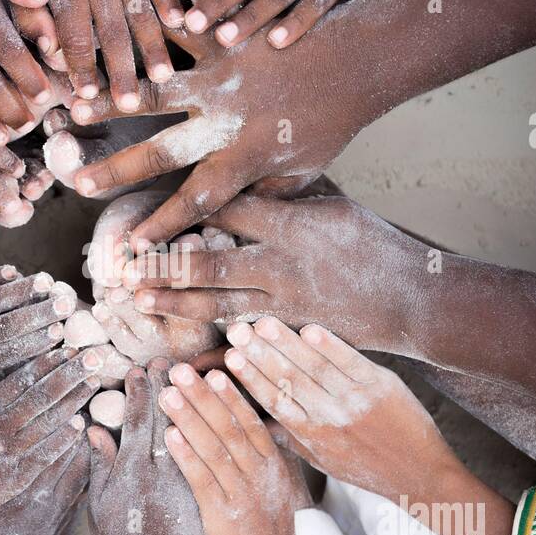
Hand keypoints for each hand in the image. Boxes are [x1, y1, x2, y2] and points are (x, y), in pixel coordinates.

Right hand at [0, 348, 99, 522]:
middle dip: (71, 373)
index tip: (68, 348)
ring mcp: (10, 451)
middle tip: (95, 357)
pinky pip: (46, 454)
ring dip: (75, 401)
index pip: (22, 378)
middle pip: (43, 394)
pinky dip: (64, 439)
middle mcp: (0, 426)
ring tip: (94, 384)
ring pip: (50, 421)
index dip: (48, 362)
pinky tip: (81, 426)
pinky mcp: (16, 476)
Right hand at [68, 21, 366, 248]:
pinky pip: (182, 31)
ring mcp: (224, 75)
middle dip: (118, 171)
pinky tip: (110, 30)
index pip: (198, 200)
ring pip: (160, 89)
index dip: (163, 225)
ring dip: (115, 97)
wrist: (362, 57)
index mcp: (248, 157)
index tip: (132, 247)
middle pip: (163, 151)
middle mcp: (228, 120)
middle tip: (77, 184)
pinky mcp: (228, 37)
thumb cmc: (336, 118)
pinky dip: (148, 29)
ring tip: (75, 102)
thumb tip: (234, 215)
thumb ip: (268, 192)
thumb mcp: (307, 167)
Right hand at [86, 362, 201, 534]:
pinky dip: (210, 438)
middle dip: (168, 389)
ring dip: (193, 407)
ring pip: (192, 438)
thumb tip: (92, 427)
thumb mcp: (97, 502)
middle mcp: (159, 476)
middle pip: (167, 422)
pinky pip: (207, 462)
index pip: (138, 422)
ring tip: (194, 380)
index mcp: (130, 473)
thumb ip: (99, 463)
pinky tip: (215, 418)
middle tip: (169, 362)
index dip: (139, 393)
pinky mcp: (200, 498)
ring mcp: (183, 487)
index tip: (140, 369)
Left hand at [126, 192, 414, 350]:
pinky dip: (214, 360)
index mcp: (291, 223)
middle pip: (209, 260)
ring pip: (218, 305)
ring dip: (174, 304)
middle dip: (162, 262)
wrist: (413, 299)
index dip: (181, 206)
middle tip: (121, 263)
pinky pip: (245, 348)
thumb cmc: (373, 244)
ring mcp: (285, 305)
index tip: (146, 204)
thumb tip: (249, 167)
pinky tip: (183, 367)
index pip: (225, 207)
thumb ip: (288, 192)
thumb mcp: (334, 204)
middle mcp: (283, 264)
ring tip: (136, 301)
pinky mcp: (290, 336)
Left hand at [160, 361, 322, 534]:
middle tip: (179, 368)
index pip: (252, 421)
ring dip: (188, 416)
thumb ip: (265, 463)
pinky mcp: (224, 514)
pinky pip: (202, 478)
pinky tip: (169, 435)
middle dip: (203, 395)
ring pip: (214, 446)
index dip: (231, 394)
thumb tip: (254, 433)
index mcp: (276, 466)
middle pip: (230, 425)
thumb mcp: (280, 494)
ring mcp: (244, 493)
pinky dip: (185, 454)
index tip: (214, 368)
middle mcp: (263, 474)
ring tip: (167, 391)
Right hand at [221, 317, 457, 502]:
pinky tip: (310, 329)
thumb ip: (292, 437)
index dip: (251, 378)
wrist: (420, 474)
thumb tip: (258, 423)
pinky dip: (330, 345)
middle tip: (237, 331)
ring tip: (263, 323)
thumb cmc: (368, 467)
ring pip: (315, 368)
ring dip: (287, 343)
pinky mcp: (381, 386)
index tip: (230, 357)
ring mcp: (356, 401)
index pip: (275, 401)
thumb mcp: (325, 460)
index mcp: (314, 435)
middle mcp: (331, 418)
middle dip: (260, 353)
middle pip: (289, 380)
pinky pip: (350, 362)